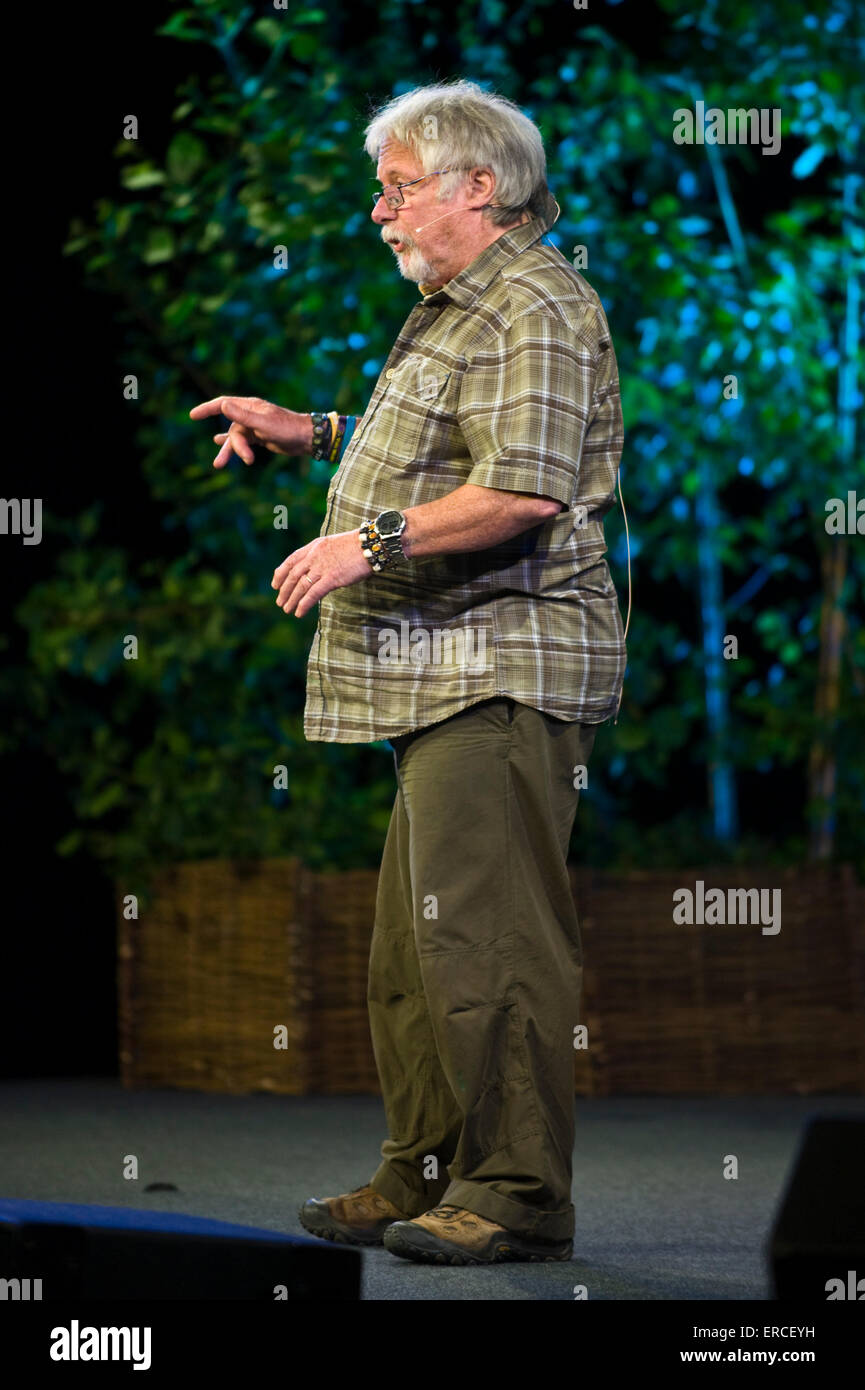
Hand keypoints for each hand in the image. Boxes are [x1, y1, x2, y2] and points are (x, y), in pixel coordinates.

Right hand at [189, 395, 312, 467]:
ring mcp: (255, 425)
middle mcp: (250, 414)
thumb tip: (223, 405)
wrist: (307, 438)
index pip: (223, 404)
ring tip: (218, 465)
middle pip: (232, 430)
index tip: (192, 415)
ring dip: (231, 451)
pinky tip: (221, 446)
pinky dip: (235, 446)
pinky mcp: (261, 436)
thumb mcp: (263, 424)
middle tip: (228, 462)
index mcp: (250, 406)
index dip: (207, 409)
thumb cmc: (288, 429)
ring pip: (237, 438)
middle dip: (231, 447)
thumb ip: (243, 416)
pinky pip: (243, 441)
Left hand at [272, 531, 372, 618]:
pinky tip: (299, 612)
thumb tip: (315, 571)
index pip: (291, 560)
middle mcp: (314, 556)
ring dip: (292, 599)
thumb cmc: (355, 546)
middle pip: (293, 575)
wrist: (369, 545)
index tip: (275, 584)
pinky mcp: (332, 578)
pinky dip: (304, 604)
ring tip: (287, 609)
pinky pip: (313, 593)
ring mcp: (322, 567)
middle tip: (280, 602)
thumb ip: (321, 555)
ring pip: (301, 586)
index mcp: (314, 546)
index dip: (280, 573)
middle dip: (284, 590)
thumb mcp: (332, 544)